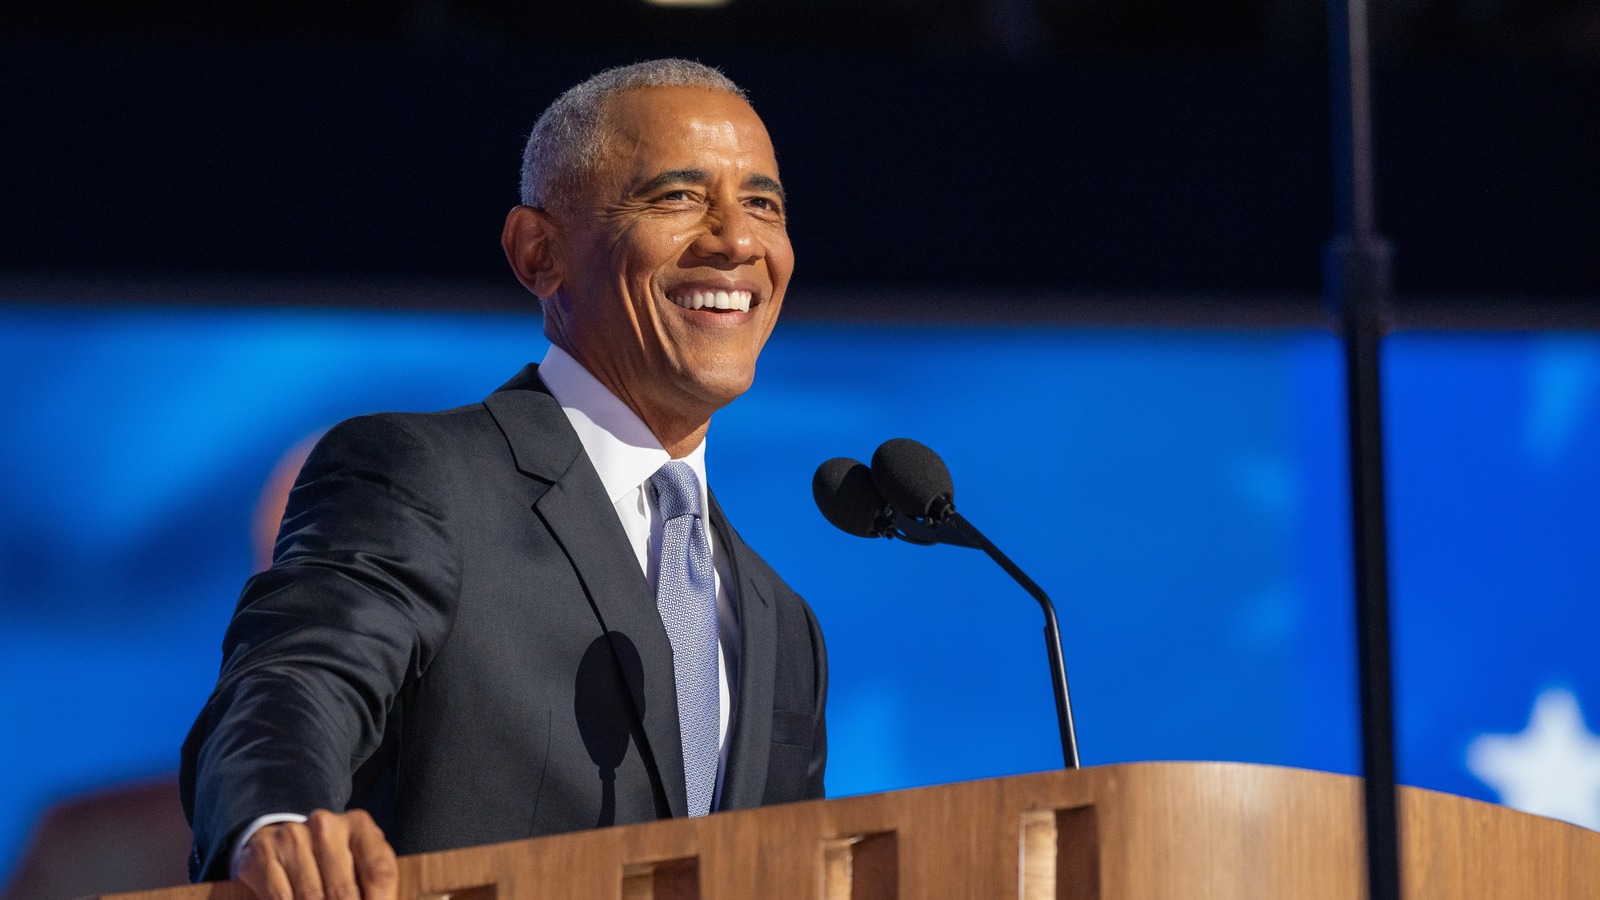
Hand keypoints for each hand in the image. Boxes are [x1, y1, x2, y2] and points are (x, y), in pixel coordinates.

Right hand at [235, 810, 397, 899]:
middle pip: (344, 891)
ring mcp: (293, 838)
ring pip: (312, 898)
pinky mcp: (265, 854)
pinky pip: (281, 899)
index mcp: (359, 826)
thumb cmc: (331, 860)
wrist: (278, 841)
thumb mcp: (358, 864)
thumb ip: (375, 888)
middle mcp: (326, 827)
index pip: (378, 872)